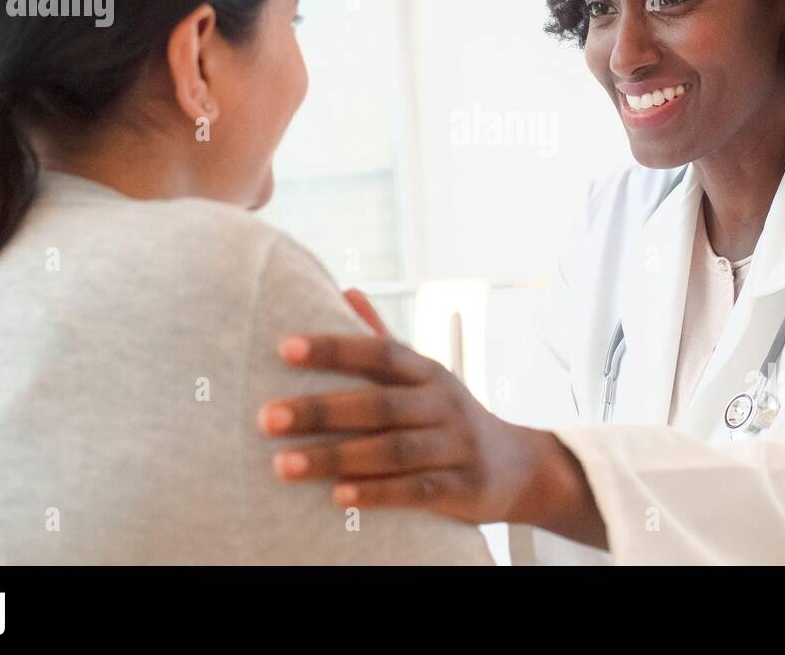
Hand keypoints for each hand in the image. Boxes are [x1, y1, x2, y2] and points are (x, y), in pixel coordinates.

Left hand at [258, 289, 606, 545]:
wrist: (518, 466)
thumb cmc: (449, 416)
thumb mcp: (423, 375)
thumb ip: (383, 338)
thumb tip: (347, 289)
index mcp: (427, 372)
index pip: (379, 352)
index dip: (333, 348)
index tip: (283, 347)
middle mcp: (443, 403)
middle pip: (378, 404)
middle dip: (319, 409)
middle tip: (266, 417)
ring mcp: (456, 445)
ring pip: (393, 450)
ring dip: (336, 457)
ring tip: (283, 465)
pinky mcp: (464, 486)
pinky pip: (417, 490)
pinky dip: (377, 492)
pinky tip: (337, 496)